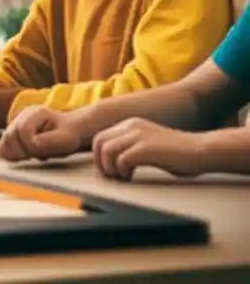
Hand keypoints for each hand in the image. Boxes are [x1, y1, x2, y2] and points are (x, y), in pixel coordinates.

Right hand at [0, 107, 83, 161]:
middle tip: (39, 156)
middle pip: (9, 136)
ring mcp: (14, 124)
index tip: (43, 154)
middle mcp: (21, 116)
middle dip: (23, 151)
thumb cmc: (69, 135)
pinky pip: (2, 148)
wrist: (69, 131)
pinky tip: (25, 156)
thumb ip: (51, 141)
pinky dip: (12, 155)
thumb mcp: (67, 140)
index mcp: (35, 113)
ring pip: (4, 143)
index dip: (30, 145)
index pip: (22, 129)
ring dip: (17, 154)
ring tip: (34, 155)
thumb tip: (33, 143)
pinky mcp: (11, 134)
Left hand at [92, 118, 210, 180]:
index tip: (109, 171)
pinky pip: (122, 159)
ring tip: (124, 177)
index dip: (99, 157)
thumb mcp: (146, 144)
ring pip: (107, 151)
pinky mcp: (146, 147)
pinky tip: (133, 177)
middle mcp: (131, 126)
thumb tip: (109, 163)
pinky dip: (123, 171)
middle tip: (113, 177)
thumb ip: (129, 147)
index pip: (99, 138)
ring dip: (111, 168)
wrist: (201, 151)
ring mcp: (138, 135)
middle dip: (101, 163)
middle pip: (99, 143)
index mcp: (130, 124)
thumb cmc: (176, 154)